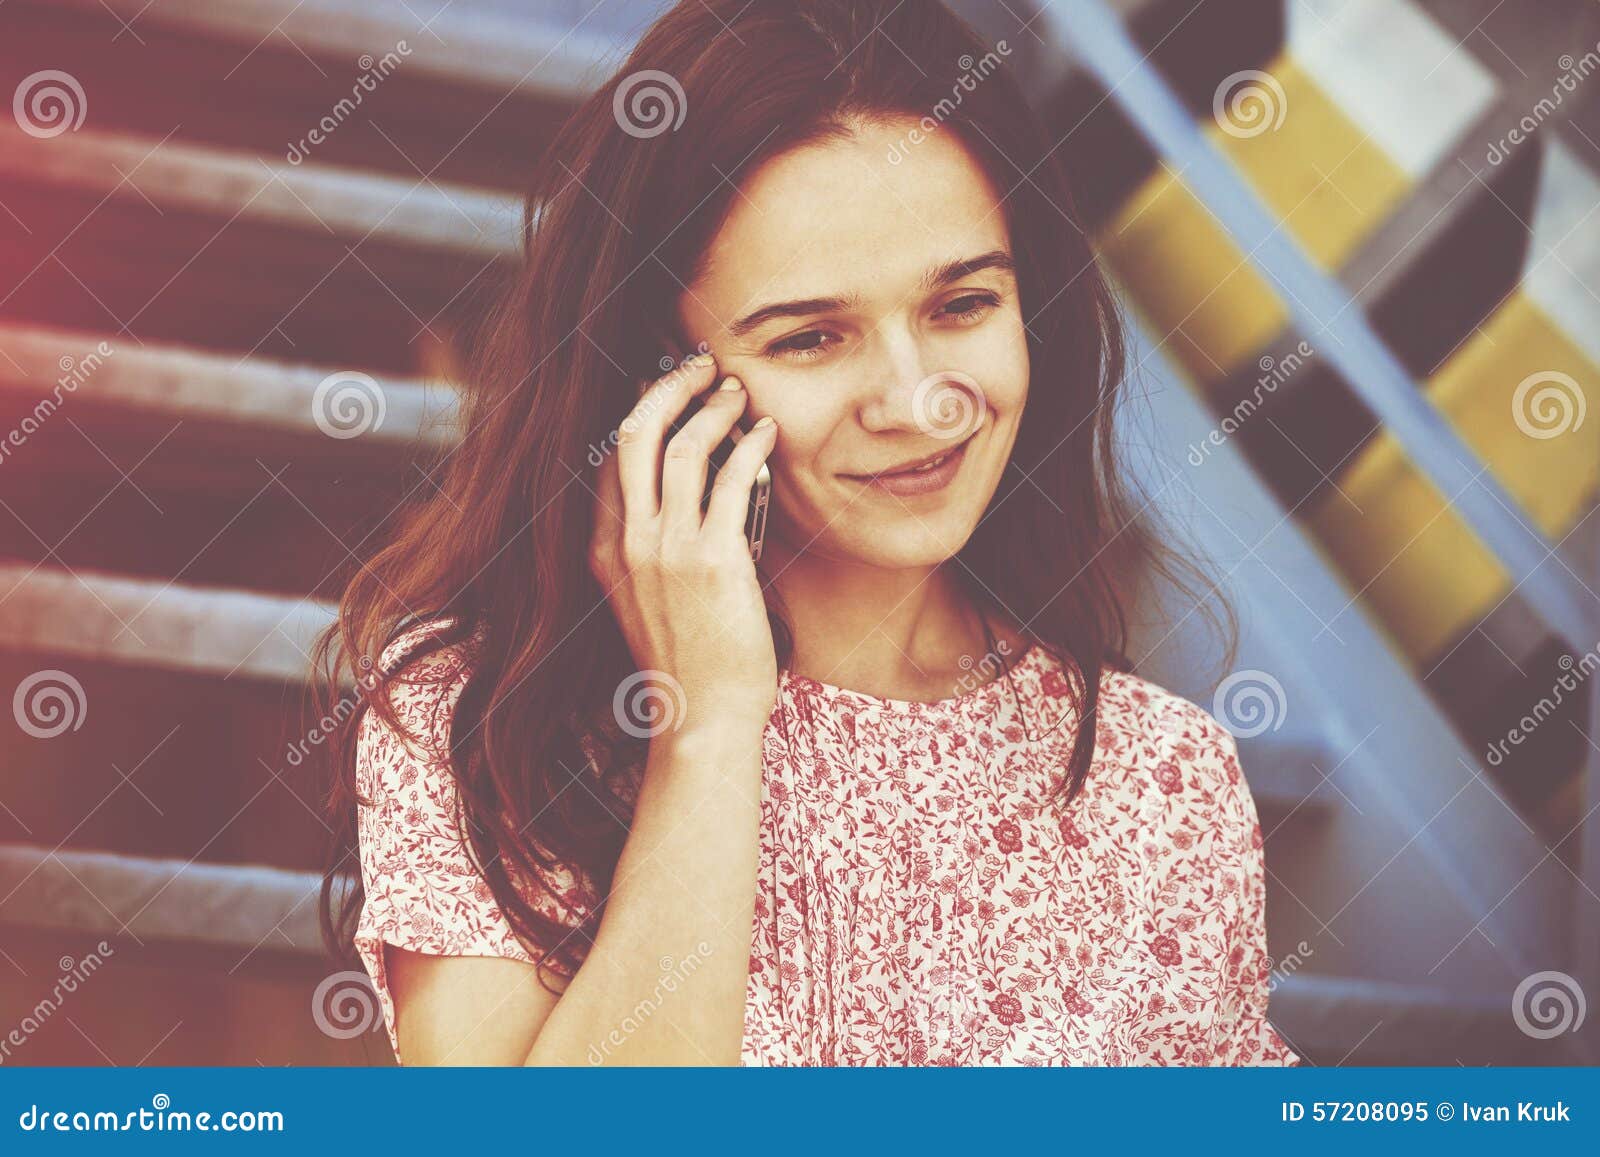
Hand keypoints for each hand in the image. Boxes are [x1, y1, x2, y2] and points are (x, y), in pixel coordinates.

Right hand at [589, 353, 779, 734]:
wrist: (702, 718)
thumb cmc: (689, 663)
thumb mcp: (647, 601)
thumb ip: (653, 550)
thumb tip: (690, 497)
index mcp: (606, 551)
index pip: (613, 459)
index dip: (644, 413)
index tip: (673, 389)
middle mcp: (628, 543)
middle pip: (635, 435)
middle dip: (669, 388)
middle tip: (701, 366)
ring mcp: (667, 552)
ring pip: (682, 449)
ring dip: (714, 411)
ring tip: (739, 394)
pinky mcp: (713, 563)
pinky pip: (731, 484)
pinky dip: (750, 448)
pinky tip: (766, 436)